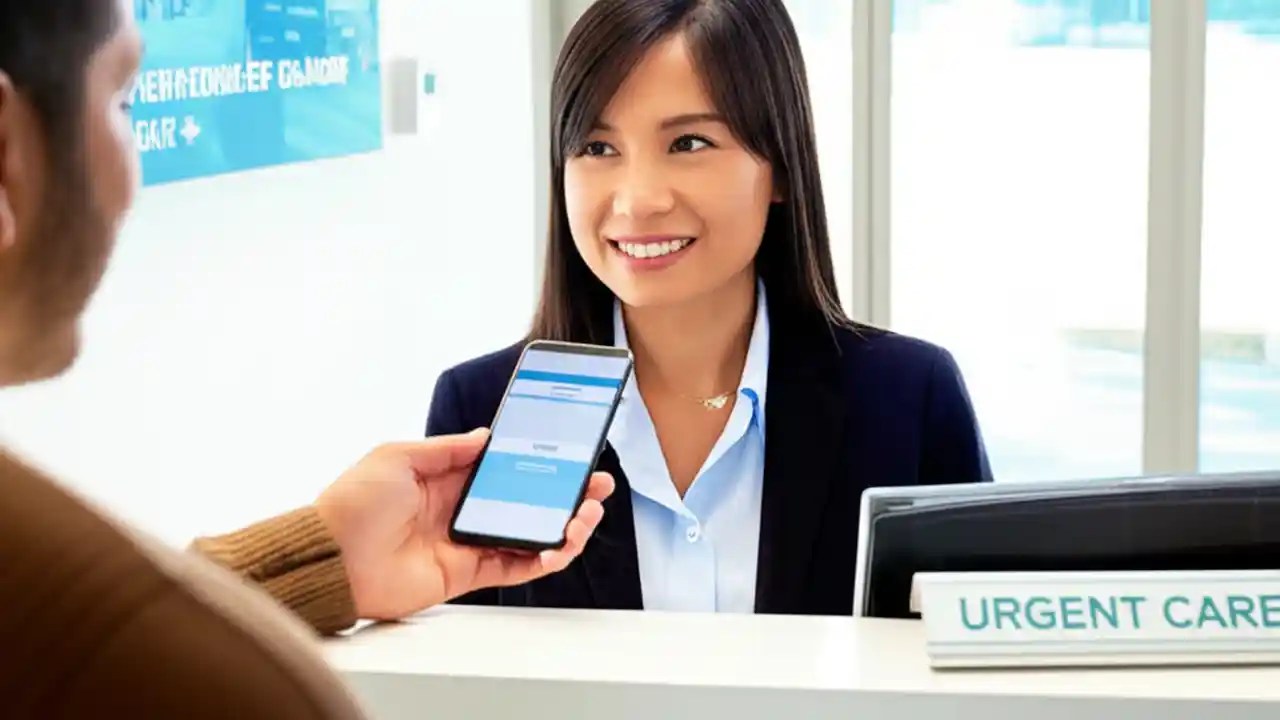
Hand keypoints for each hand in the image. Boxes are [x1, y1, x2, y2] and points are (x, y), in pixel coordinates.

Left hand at [314, 429, 613, 620]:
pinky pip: (514, 566)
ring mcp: (466, 543)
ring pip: (529, 534)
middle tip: (596, 484)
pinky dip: (542, 559)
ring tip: (586, 515)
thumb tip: (485, 436)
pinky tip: (559, 546)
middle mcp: (461, 510)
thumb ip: (447, 449)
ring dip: (563, 525)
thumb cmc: (352, 504)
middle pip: (527, 500)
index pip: (504, 467)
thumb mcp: (397, 456)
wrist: (329, 559)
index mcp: (445, 478)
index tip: (568, 452)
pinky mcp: (466, 574)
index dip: (538, 461)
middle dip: (565, 492)